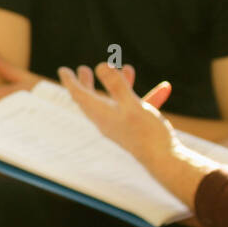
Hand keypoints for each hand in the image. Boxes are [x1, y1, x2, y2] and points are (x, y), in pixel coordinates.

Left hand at [58, 62, 175, 167]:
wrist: (164, 160)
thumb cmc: (146, 132)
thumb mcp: (132, 105)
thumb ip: (116, 85)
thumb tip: (101, 66)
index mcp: (101, 114)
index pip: (79, 95)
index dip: (70, 81)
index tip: (63, 70)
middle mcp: (106, 121)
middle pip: (91, 99)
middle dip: (87, 83)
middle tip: (83, 69)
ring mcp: (120, 126)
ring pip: (114, 102)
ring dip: (118, 85)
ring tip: (125, 69)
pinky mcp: (134, 129)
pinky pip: (135, 109)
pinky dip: (144, 97)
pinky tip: (163, 89)